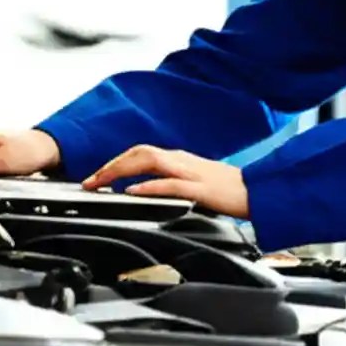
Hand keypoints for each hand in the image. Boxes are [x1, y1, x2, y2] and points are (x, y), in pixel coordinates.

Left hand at [84, 145, 248, 218]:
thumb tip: (145, 192)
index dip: (115, 162)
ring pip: (148, 161)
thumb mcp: (193, 185)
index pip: (140, 154)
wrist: (257, 193)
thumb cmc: (228, 191)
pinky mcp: (199, 187)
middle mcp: (180, 160)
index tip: (96, 177)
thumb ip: (170, 184)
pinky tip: (133, 191)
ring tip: (101, 182)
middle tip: (88, 181)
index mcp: (179, 159)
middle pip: (139, 152)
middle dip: (110, 165)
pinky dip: (148, 185)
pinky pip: (169, 183)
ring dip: (121, 169)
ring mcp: (189, 172)